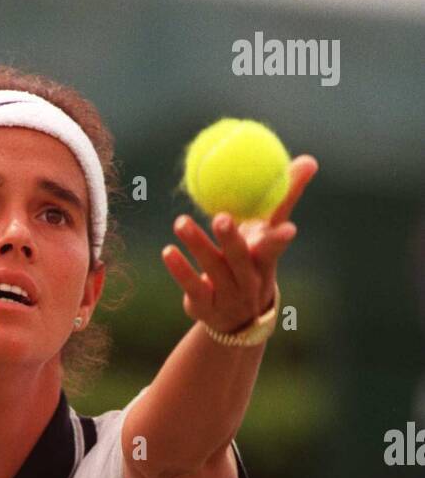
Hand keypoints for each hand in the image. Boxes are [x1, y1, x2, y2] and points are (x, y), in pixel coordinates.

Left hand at [162, 155, 318, 332]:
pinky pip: (191, 285)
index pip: (275, 249)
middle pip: (241, 259)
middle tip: (221, 216)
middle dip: (232, 239)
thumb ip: (283, 197)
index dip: (280, 239)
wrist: (236, 317)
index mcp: (265, 261)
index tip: (288, 229)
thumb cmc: (253, 260)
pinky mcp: (205, 307)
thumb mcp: (267, 232)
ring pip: (212, 269)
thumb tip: (310, 160)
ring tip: (181, 222)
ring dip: (197, 244)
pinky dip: (180, 268)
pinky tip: (168, 251)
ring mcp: (227, 296)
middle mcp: (248, 281)